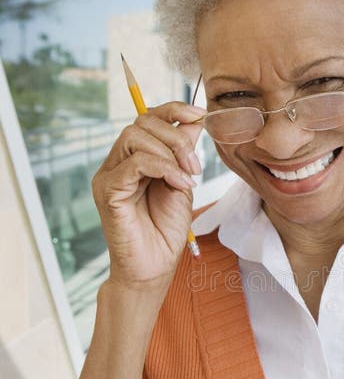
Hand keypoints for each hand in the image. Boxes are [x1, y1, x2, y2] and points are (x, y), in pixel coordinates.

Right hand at [92, 101, 205, 288]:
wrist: (153, 268)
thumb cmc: (165, 231)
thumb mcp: (182, 184)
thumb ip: (184, 155)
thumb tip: (194, 120)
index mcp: (135, 158)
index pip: (148, 118)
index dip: (174, 109)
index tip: (200, 115)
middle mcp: (118, 162)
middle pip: (142, 122)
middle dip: (176, 137)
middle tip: (194, 165)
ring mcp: (109, 175)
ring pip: (136, 136)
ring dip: (170, 152)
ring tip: (187, 177)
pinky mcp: (107, 190)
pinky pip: (134, 162)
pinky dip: (162, 168)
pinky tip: (178, 184)